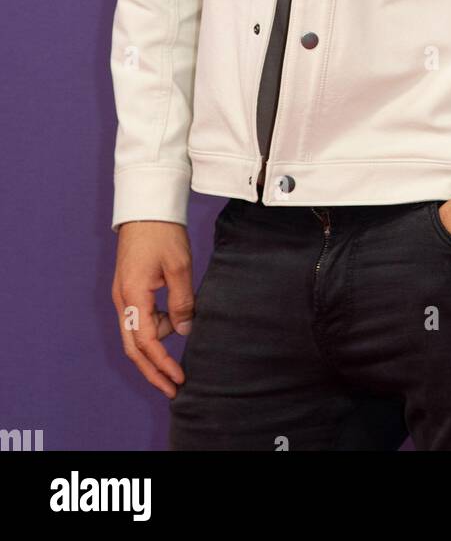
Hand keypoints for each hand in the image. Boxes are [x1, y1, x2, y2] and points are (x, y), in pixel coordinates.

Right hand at [111, 221, 195, 397]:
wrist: (146, 205)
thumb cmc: (162, 232)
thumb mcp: (179, 266)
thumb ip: (182, 301)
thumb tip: (184, 331)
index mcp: (132, 296)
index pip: (146, 343)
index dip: (162, 364)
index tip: (178, 379)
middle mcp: (122, 300)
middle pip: (134, 347)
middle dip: (152, 370)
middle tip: (172, 388)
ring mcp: (123, 294)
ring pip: (136, 333)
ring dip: (156, 346)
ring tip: (181, 346)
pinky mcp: (129, 287)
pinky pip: (138, 318)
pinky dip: (155, 328)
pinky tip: (173, 325)